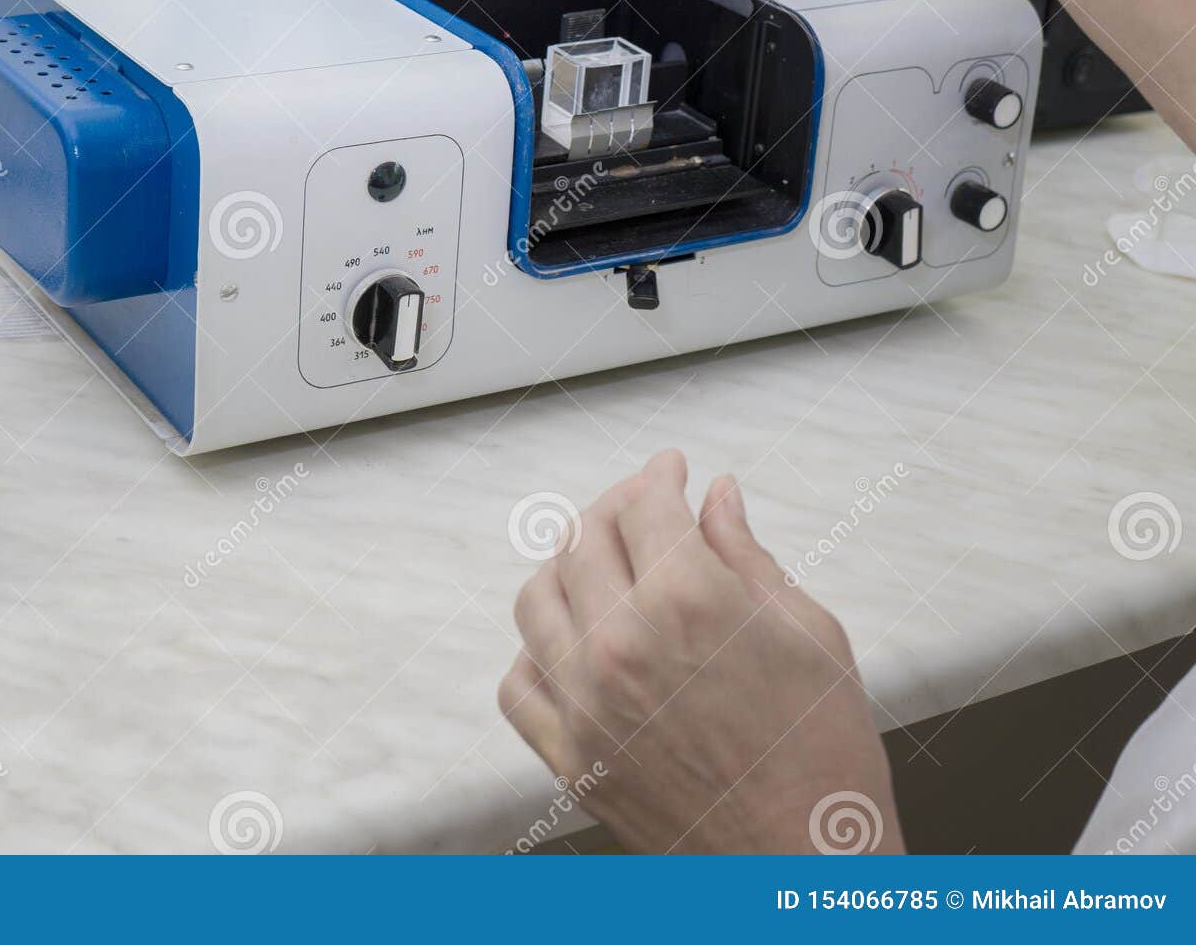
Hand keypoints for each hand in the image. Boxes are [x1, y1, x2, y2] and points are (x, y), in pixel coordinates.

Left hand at [499, 450, 904, 854]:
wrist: (808, 872)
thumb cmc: (825, 758)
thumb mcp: (809, 633)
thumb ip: (747, 554)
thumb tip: (717, 496)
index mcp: (688, 601)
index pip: (646, 502)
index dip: (660, 475)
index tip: (671, 470)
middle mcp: (623, 644)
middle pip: (584, 538)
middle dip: (616, 510)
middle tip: (643, 509)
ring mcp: (588, 704)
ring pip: (537, 598)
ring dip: (566, 569)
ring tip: (602, 567)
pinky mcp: (572, 759)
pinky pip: (519, 684)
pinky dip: (535, 652)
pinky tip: (569, 643)